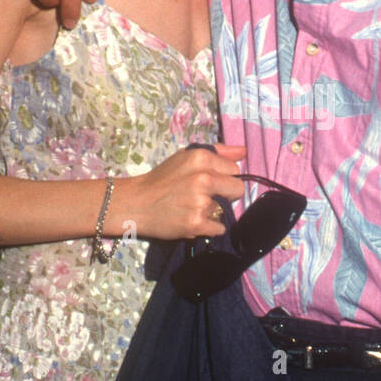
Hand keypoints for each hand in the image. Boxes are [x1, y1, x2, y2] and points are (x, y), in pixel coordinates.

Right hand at [114, 144, 246, 240]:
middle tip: (205, 196)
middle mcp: (203, 178)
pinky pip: (219, 228)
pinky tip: (193, 220)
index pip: (234, 169)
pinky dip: (209, 228)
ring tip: (192, 208)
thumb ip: (217, 152)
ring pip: (226, 210)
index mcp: (202, 158)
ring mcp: (200, 202)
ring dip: (213, 212)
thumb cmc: (162, 179)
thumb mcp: (185, 157)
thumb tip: (244, 152)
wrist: (135, 203)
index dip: (223, 176)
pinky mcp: (196, 223)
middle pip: (237, 189)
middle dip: (225, 194)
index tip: (209, 181)